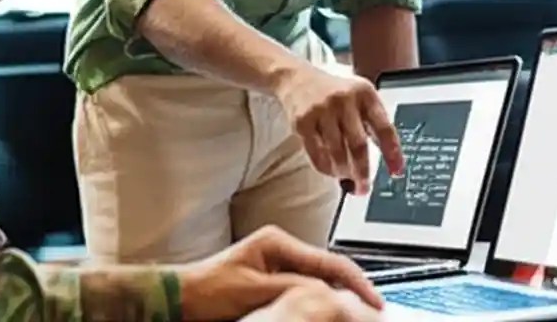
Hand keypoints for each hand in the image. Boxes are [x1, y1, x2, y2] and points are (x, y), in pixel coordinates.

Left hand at [177, 226, 382, 321]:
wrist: (182, 300)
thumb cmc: (208, 291)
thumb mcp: (255, 291)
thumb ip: (294, 289)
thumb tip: (330, 293)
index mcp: (278, 242)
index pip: (328, 262)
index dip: (355, 283)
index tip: (374, 302)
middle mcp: (281, 249)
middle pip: (328, 271)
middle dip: (350, 291)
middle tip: (371, 311)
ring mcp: (278, 265)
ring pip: (318, 283)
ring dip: (335, 298)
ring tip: (354, 314)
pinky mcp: (274, 282)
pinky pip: (304, 291)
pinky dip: (318, 303)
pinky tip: (327, 313)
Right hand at [272, 65, 403, 194]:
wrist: (297, 78)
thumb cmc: (334, 91)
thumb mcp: (359, 96)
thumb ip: (373, 122)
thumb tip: (389, 157)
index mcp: (365, 93)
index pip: (384, 127)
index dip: (392, 152)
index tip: (397, 171)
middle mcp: (344, 99)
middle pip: (358, 145)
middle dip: (363, 171)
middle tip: (365, 187)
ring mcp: (322, 110)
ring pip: (337, 153)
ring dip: (344, 172)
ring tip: (348, 179)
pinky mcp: (303, 121)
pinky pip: (316, 154)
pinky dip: (326, 168)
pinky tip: (332, 171)